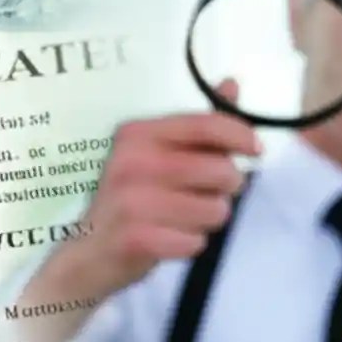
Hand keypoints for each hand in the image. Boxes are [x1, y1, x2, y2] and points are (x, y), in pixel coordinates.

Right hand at [35, 79, 261, 303]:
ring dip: (209, 219)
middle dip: (228, 188)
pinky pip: (195, 241)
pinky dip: (191, 244)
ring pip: (213, 209)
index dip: (241, 135)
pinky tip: (169, 240)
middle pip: (219, 170)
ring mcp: (132, 201)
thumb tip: (230, 84)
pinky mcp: (136, 238)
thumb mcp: (154, 156)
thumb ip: (196, 125)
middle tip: (208, 195)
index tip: (256, 150)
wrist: (86, 256)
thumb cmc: (129, 202)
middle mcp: (131, 163)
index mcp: (137, 135)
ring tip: (183, 220)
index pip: (205, 125)